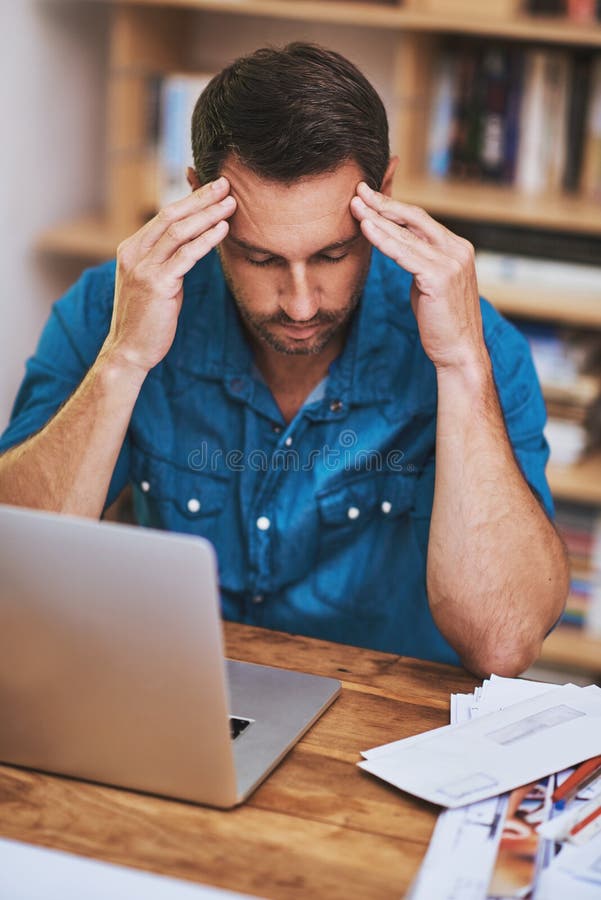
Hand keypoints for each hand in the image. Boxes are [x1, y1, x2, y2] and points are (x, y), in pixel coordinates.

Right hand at [103, 177, 235, 374]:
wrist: (129, 351)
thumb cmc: (147, 320)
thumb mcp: (154, 283)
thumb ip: (167, 262)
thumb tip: (191, 245)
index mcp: (131, 250)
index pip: (164, 216)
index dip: (190, 200)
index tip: (212, 189)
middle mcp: (134, 253)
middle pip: (172, 216)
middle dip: (200, 198)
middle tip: (226, 184)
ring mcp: (143, 268)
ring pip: (179, 231)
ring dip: (208, 214)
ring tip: (231, 203)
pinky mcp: (156, 284)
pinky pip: (186, 255)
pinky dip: (206, 240)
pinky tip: (223, 230)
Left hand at [350, 182, 485, 371]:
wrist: (459, 352)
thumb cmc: (442, 323)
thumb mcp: (430, 284)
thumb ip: (420, 263)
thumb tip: (399, 249)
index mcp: (457, 248)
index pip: (421, 219)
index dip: (394, 206)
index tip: (371, 197)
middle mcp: (457, 249)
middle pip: (414, 218)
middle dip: (383, 203)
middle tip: (358, 190)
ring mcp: (450, 262)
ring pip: (406, 234)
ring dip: (377, 218)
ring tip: (355, 206)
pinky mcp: (439, 278)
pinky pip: (404, 254)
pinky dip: (383, 240)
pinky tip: (366, 229)